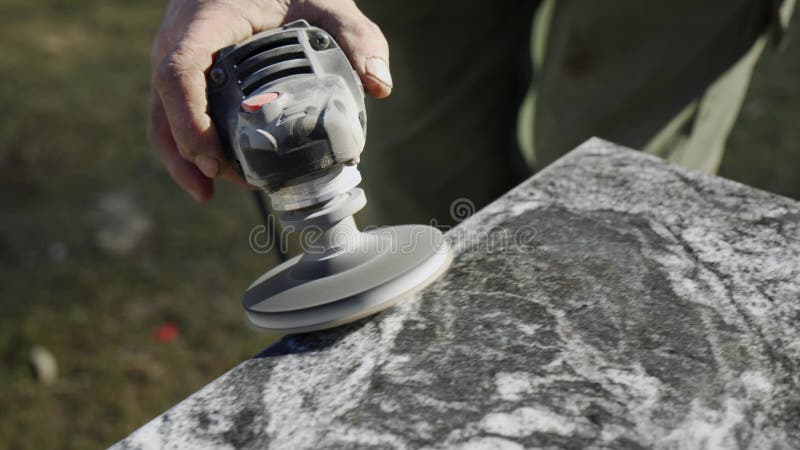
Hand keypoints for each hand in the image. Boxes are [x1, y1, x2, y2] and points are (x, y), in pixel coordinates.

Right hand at [149, 0, 391, 201]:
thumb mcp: (326, 1)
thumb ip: (357, 36)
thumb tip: (380, 85)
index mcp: (207, 20)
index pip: (180, 72)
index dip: (190, 120)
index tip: (213, 158)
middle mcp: (179, 39)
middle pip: (165, 105)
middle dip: (188, 153)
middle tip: (234, 182)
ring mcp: (176, 55)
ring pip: (161, 114)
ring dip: (183, 157)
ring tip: (210, 192)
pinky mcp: (184, 70)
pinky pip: (171, 111)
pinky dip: (187, 143)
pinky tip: (210, 172)